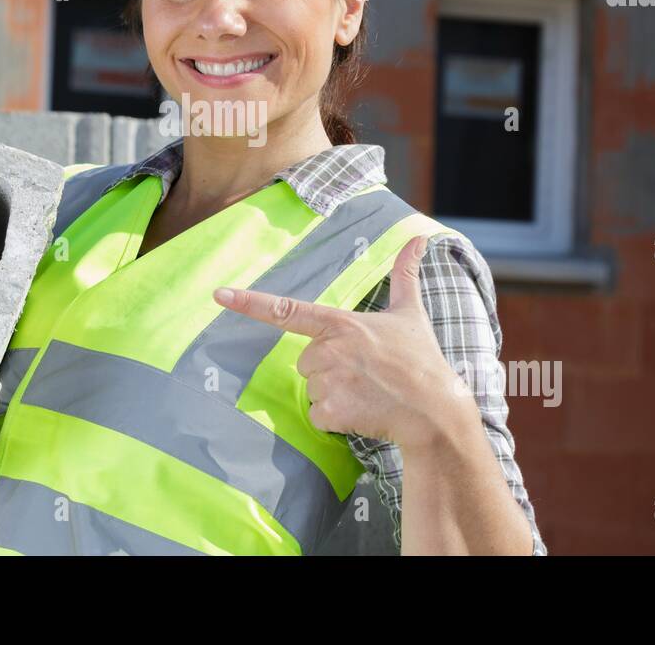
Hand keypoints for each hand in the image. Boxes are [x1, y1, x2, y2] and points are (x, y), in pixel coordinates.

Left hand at [212, 236, 470, 450]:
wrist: (434, 411)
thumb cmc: (422, 360)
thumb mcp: (411, 313)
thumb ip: (405, 274)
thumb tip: (419, 237)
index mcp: (341, 324)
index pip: (287, 310)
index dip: (250, 302)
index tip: (220, 295)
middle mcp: (330, 351)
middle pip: (305, 360)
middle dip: (328, 367)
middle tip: (364, 371)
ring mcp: (329, 382)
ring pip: (310, 388)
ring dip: (332, 393)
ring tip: (366, 391)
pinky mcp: (331, 412)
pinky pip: (316, 415)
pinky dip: (335, 418)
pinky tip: (361, 411)